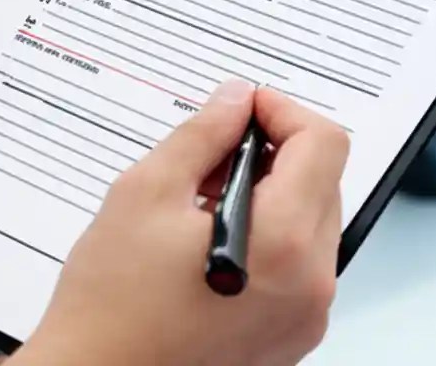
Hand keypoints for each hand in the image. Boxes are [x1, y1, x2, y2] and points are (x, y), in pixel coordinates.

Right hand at [10, 81, 349, 365]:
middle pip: (323, 181)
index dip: (281, 111)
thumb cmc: (112, 303)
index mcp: (282, 241)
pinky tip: (212, 241)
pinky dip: (269, 237)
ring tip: (203, 204)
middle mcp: (310, 283)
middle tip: (211, 157)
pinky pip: (300, 265)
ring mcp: (305, 315)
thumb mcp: (146, 193)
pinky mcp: (292, 334)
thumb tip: (233, 101)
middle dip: (274, 152)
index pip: (323, 143)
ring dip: (270, 195)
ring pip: (312, 221)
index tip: (244, 109)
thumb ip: (202, 136)